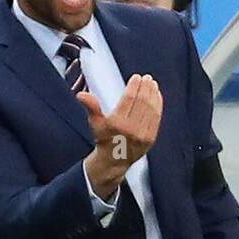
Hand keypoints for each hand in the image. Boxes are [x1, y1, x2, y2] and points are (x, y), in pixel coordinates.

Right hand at [80, 74, 162, 199]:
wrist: (114, 161)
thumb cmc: (104, 140)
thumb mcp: (95, 124)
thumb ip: (91, 107)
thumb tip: (81, 95)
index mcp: (117, 124)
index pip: (129, 99)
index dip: (134, 86)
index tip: (136, 77)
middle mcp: (131, 130)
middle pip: (142, 102)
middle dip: (145, 88)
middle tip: (146, 78)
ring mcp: (142, 135)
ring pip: (150, 109)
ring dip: (153, 94)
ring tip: (152, 84)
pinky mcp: (150, 139)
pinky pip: (156, 118)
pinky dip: (158, 105)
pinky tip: (157, 96)